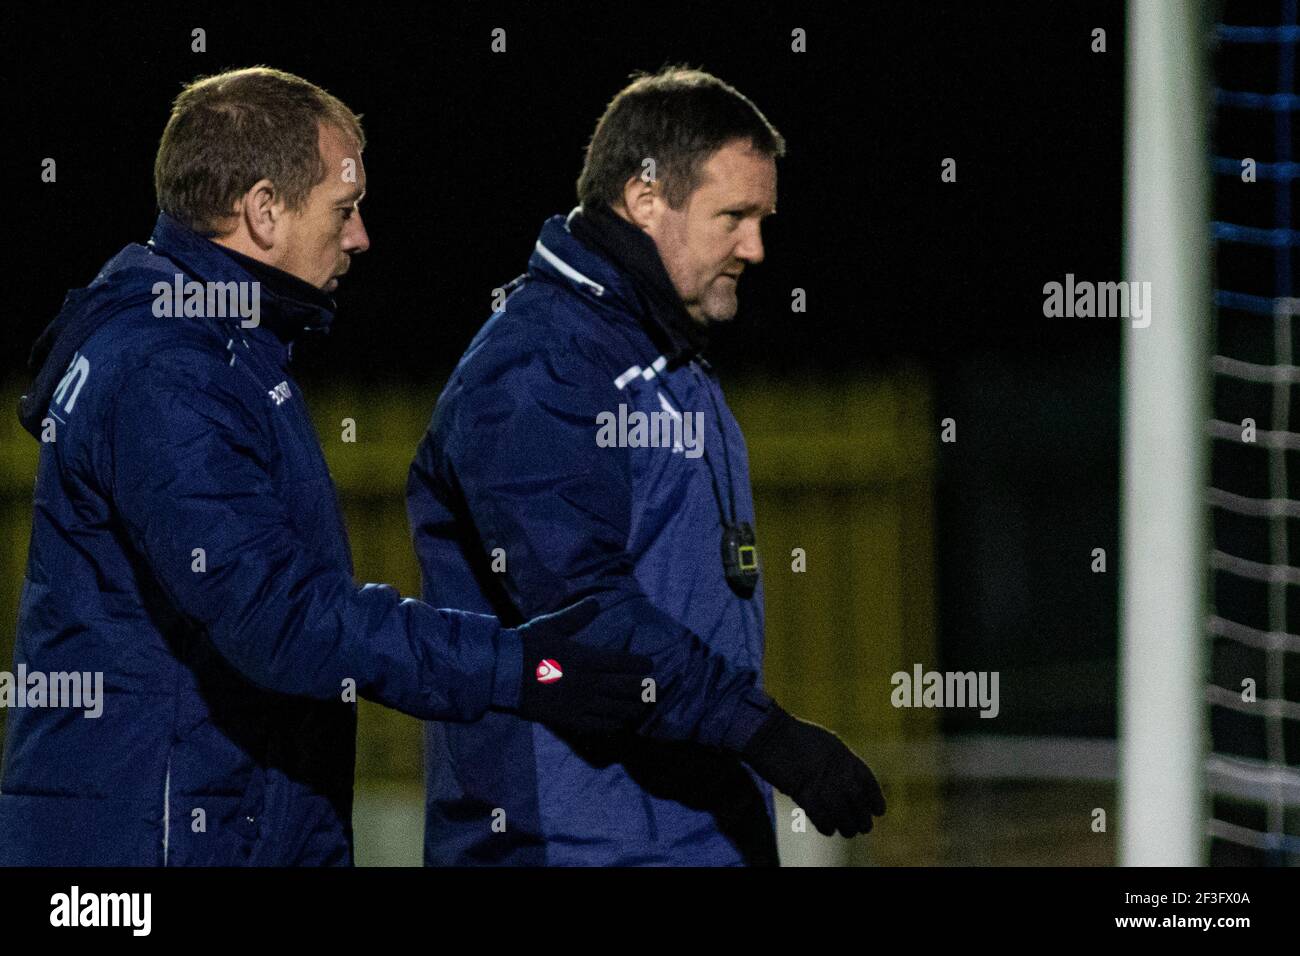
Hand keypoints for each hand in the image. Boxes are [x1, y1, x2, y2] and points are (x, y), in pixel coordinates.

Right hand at [511, 598, 651, 733]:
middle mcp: (586, 683)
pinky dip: (613, 725)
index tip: (649, 664)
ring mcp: (578, 704)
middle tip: (657, 688)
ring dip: (634, 708)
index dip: (641, 664)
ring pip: (616, 710)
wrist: (500, 674)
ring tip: (643, 706)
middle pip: (626, 688)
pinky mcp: (568, 720)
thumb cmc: (524, 646)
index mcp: (584, 658)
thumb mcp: (550, 625)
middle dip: (645, 689)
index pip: (623, 663)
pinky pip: (598, 726)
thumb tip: (596, 601)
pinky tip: (620, 723)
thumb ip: (576, 616)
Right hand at [741, 705, 885, 836]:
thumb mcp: (827, 742)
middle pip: (857, 802)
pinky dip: (826, 826)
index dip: (876, 800)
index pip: (868, 783)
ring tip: (848, 832)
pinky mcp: (802, 794)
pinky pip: (821, 818)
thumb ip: (841, 761)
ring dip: (847, 827)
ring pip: (842, 815)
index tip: (877, 811)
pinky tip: (827, 829)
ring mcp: (820, 782)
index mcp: (844, 756)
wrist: (770, 734)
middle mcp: (837, 771)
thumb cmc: (795, 736)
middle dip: (863, 819)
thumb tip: (851, 781)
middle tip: (864, 828)